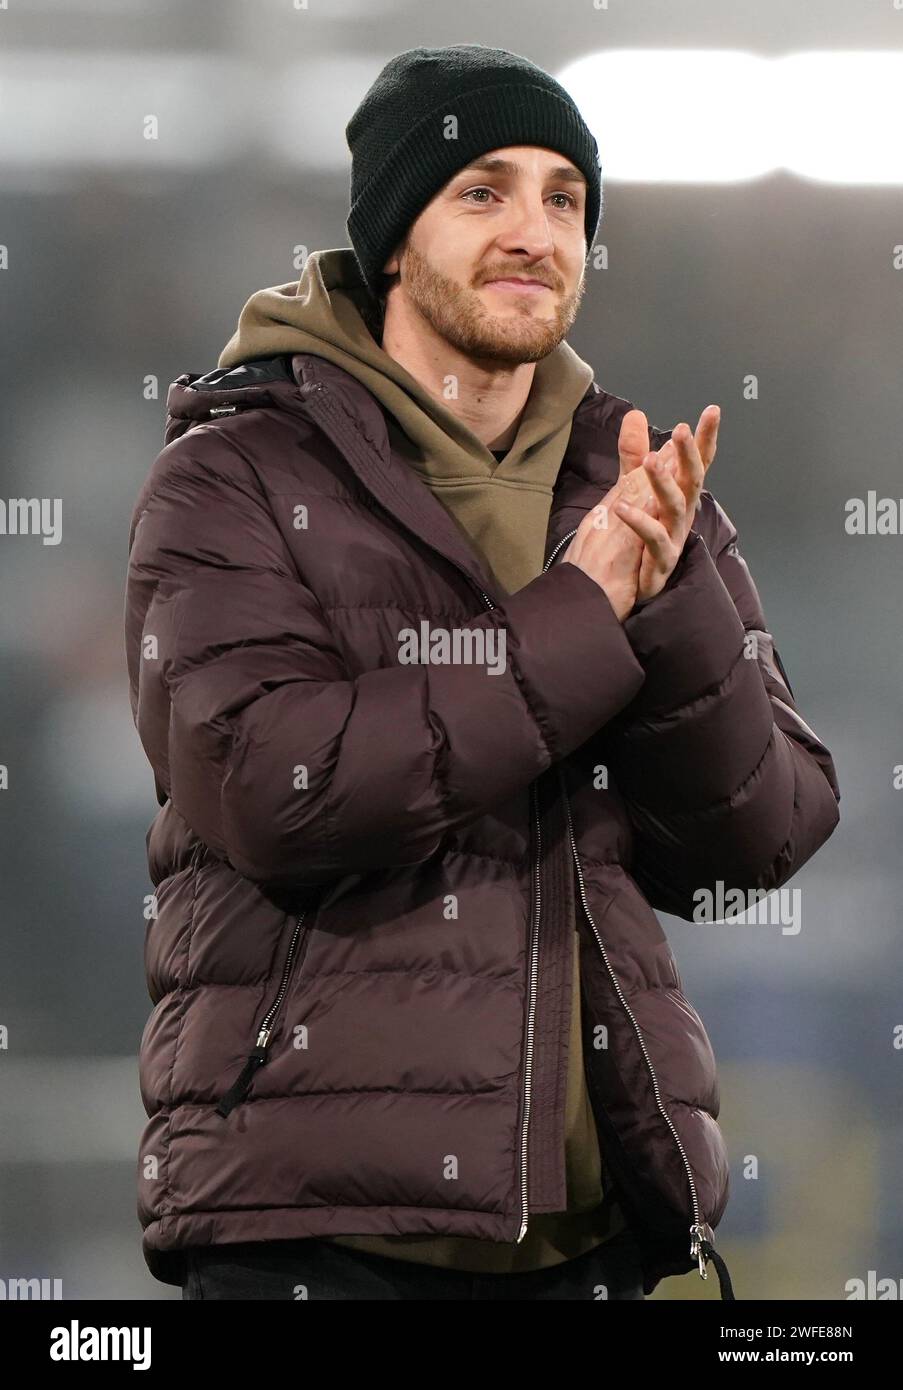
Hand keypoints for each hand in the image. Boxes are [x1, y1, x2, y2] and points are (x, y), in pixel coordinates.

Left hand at [613, 405, 719, 604]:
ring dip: (664, 482)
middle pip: (692, 480)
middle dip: (689, 455)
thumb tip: (636, 415)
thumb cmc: (632, 536)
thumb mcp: (630, 486)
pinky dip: (639, 522)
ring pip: (675, 507)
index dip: (705, 438)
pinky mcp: (659, 561)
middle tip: (681, 430)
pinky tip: (622, 507)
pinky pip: (653, 539)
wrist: (618, 586)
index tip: (711, 411)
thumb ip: (633, 453)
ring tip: (651, 460)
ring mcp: (673, 538)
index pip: (695, 462)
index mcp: (678, 496)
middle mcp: (680, 515)